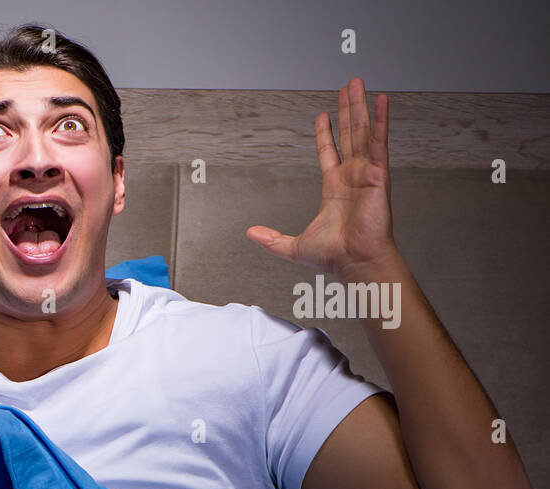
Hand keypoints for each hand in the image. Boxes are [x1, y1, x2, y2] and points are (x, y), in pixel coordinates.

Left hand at [246, 77, 397, 276]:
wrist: (355, 262)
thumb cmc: (333, 257)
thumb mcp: (292, 247)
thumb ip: (271, 239)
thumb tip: (250, 233)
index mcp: (335, 189)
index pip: (329, 152)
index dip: (325, 133)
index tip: (323, 115)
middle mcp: (352, 177)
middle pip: (348, 135)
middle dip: (346, 110)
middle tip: (347, 87)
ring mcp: (366, 173)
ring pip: (362, 132)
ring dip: (360, 107)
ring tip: (357, 83)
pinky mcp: (379, 174)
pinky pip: (380, 141)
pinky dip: (381, 120)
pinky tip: (380, 101)